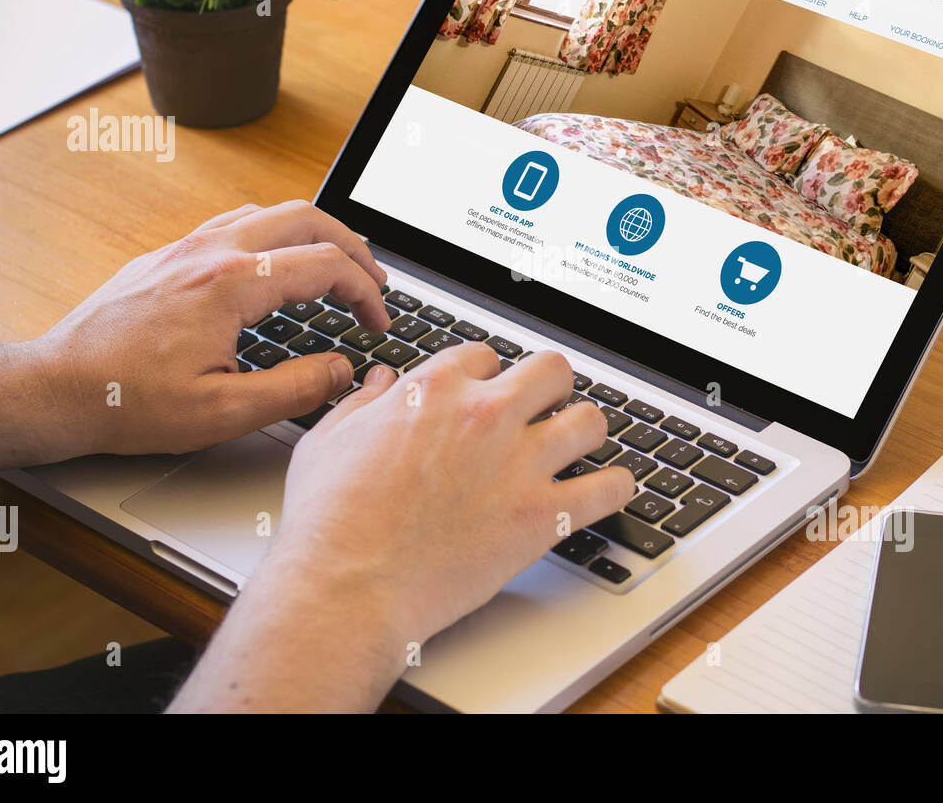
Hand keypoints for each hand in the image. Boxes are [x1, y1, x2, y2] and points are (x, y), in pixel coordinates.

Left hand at [32, 200, 390, 457]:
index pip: (326, 266)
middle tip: (375, 283)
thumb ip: (293, 389)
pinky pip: (239, 222)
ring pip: (272, 212)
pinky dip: (278, 235)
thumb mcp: (222, 413)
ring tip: (339, 268)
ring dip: (316, 235)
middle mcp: (211, 251)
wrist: (56, 387)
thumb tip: (341, 370)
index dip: (366, 293)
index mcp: (231, 284)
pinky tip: (280, 265)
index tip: (377, 323)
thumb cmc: (128, 402)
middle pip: (307, 218)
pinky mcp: (171, 254)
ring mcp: (188, 246)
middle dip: (354, 248)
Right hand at [170, 344, 633, 711]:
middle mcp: (485, 414)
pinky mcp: (543, 514)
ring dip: (585, 432)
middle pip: (552, 370)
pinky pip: (610, 488)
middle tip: (543, 411)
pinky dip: (615, 489)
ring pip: (590, 420)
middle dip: (549, 388)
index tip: (485, 397)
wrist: (348, 586)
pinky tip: (606, 492)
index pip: (485, 356)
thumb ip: (360, 404)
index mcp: (434, 389)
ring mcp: (519, 462)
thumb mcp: (327, 441)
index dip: (485, 377)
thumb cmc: (329, 521)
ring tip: (576, 448)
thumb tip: (378, 381)